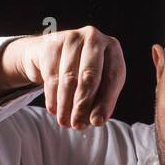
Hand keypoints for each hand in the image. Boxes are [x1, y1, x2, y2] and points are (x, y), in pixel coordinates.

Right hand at [3, 26, 126, 129]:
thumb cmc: (83, 71)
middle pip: (89, 77)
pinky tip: (53, 109)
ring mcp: (71, 38)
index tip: (97, 122)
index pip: (113, 78)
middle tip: (78, 126)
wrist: (52, 52)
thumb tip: (96, 121)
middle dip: (82, 105)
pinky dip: (53, 96)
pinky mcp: (51, 44)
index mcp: (113, 48)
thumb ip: (101, 100)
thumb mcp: (99, 83)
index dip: (105, 102)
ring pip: (68, 78)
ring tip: (65, 122)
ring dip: (66, 104)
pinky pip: (52, 76)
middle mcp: (94, 38)